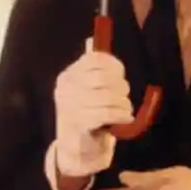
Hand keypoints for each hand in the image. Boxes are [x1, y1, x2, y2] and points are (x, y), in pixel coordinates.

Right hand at [52, 39, 132, 178]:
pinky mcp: (81, 123)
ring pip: (110, 96)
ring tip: (124, 111)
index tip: (119, 77)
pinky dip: (121, 115)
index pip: (95, 59)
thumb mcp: (83, 89)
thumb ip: (89, 67)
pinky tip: (124, 119)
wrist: (74, 150)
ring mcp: (72, 106)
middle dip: (121, 87)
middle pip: (105, 77)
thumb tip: (92, 38)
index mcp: (67, 76)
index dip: (114, 66)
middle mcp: (66, 89)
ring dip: (124, 104)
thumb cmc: (84, 115)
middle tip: (123, 97)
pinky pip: (109, 112)